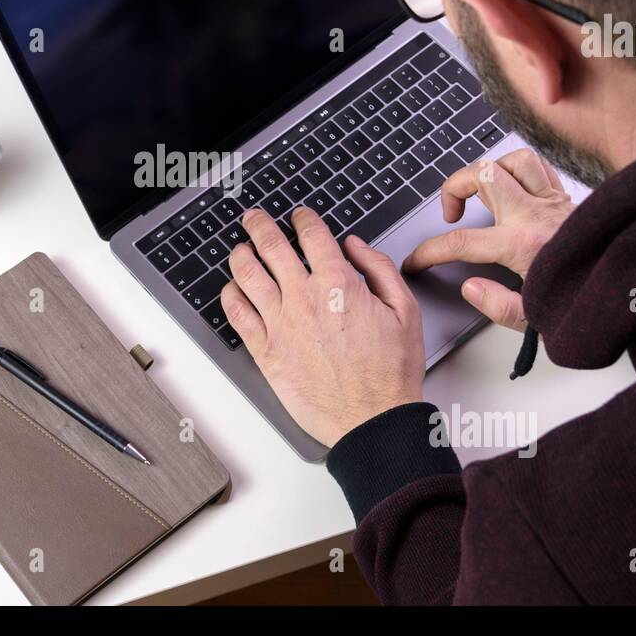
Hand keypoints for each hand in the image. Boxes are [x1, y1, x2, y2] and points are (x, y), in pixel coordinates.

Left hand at [220, 206, 425, 446]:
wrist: (372, 419)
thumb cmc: (391, 372)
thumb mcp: (405, 310)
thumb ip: (379, 269)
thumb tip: (356, 246)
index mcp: (338, 284)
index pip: (312, 236)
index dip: (303, 219)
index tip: (299, 216)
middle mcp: (303, 299)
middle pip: (271, 247)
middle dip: (259, 226)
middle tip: (254, 218)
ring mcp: (280, 325)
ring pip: (248, 276)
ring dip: (240, 255)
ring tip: (239, 249)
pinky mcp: (265, 352)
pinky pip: (237, 315)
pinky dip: (230, 296)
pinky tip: (232, 290)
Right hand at [401, 148, 573, 330]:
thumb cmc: (592, 303)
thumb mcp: (538, 322)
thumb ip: (497, 306)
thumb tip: (470, 287)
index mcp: (522, 246)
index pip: (460, 242)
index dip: (428, 252)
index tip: (418, 261)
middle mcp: (536, 215)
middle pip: (483, 174)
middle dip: (455, 186)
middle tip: (451, 212)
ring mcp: (555, 202)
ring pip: (514, 159)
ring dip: (492, 170)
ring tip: (483, 192)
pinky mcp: (571, 199)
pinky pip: (542, 167)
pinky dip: (522, 171)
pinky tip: (516, 189)